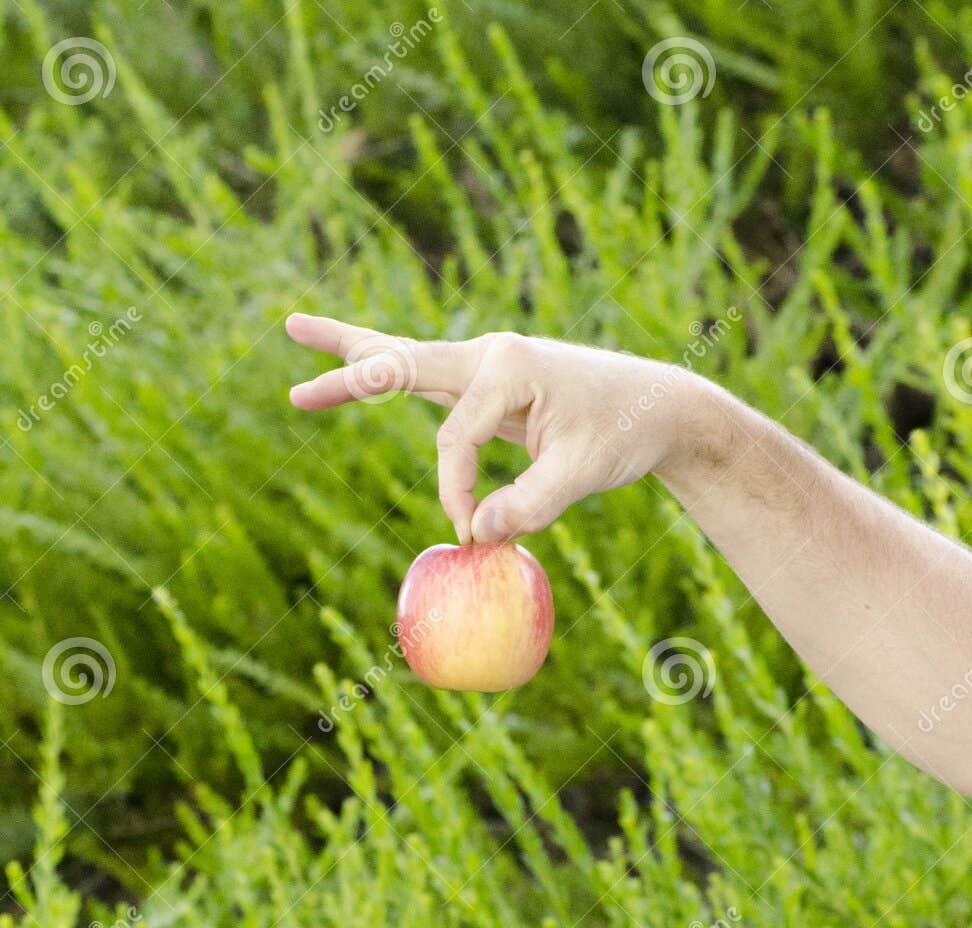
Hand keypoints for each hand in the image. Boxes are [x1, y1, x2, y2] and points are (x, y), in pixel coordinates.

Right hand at [286, 315, 697, 544]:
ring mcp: (484, 363)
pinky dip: (385, 369)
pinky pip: (423, 377)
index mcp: (508, 366)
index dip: (459, 493)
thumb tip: (476, 536)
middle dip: (349, 376)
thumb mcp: (585, 474)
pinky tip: (352, 359)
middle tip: (295, 392)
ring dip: (351, 351)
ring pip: (404, 358)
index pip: (457, 440)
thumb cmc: (624, 434)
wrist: (655, 405)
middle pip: (401, 363)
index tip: (475, 534)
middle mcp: (489, 353)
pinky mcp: (485, 383)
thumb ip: (532, 505)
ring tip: (293, 324)